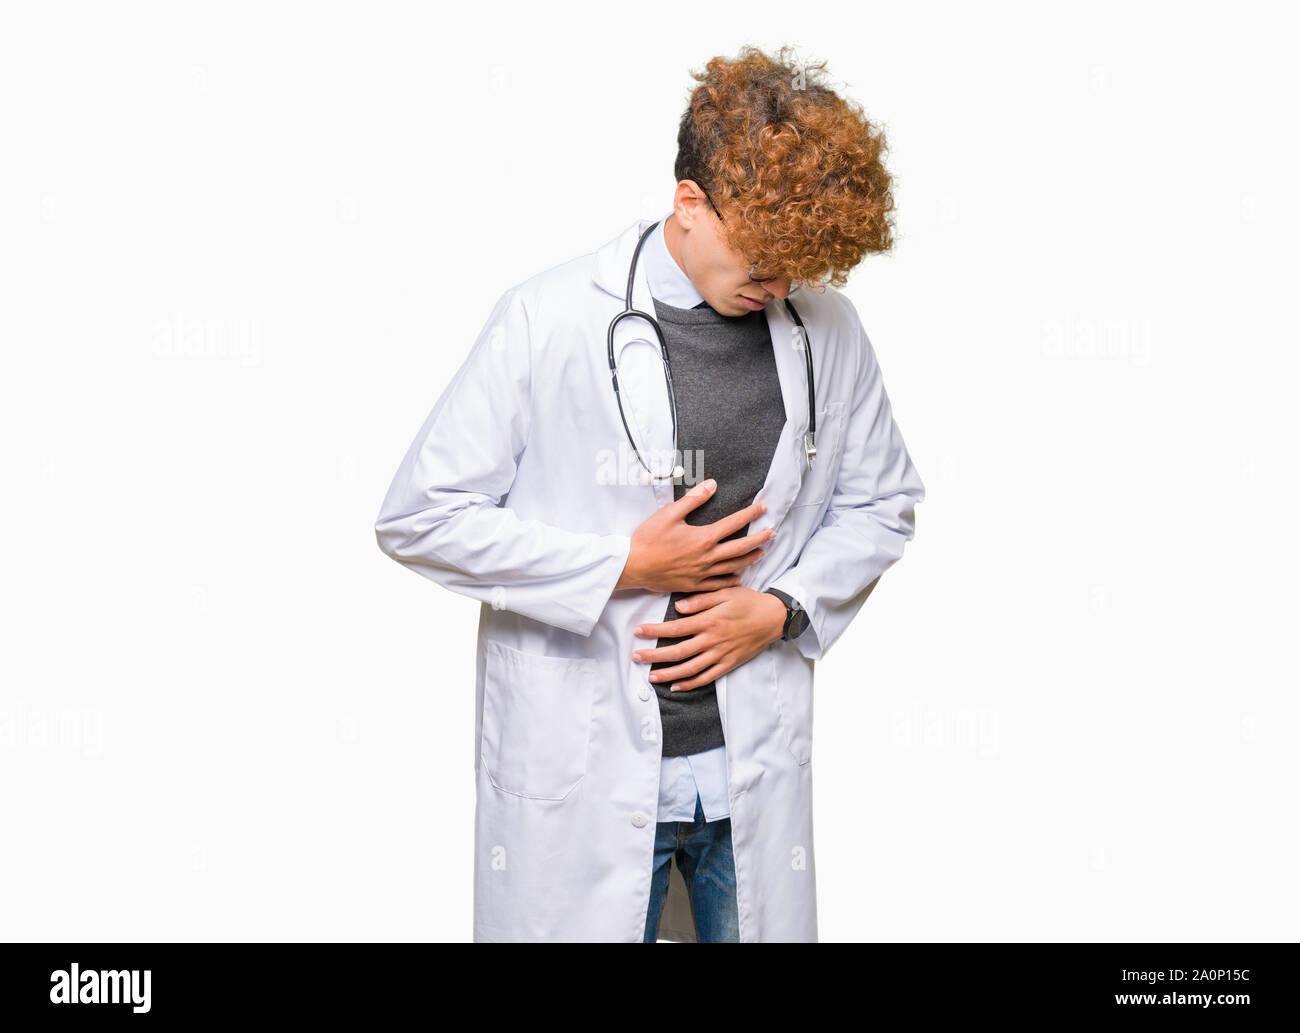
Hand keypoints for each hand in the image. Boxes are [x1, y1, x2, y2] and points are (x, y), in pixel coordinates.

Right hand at [615, 479, 776, 592]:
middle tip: (773, 533)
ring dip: (750, 559)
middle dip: (759, 538)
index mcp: (703, 537)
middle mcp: (707, 557)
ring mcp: (701, 574)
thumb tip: (712, 485)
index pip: (734, 523)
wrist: (633, 566)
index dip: (751, 514)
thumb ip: (693, 499)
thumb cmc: (648, 538)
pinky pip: (718, 584)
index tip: (764, 508)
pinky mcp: (694, 585)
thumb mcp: (669, 513)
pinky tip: (740, 577)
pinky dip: (732, 580)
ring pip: (733, 567)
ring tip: (762, 553)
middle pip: (740, 547)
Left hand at [630, 587, 787, 691]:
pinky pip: (707, 678)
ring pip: (690, 669)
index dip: (655, 631)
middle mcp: (713, 640)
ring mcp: (721, 654)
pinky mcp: (728, 664)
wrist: (773, 617)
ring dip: (668, 674)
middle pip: (678, 652)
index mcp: (710, 620)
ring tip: (651, 676)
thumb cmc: (747, 602)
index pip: (676, 628)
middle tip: (636, 657)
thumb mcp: (725, 593)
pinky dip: (690, 684)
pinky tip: (676, 686)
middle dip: (654, 656)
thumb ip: (701, 600)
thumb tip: (678, 607)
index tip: (638, 632)